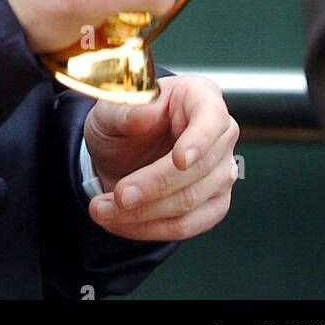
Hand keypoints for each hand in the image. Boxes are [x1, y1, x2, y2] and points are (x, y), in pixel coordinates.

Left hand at [83, 73, 239, 240]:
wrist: (121, 151)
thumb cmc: (123, 119)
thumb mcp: (112, 107)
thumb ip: (128, 109)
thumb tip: (148, 112)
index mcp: (199, 96)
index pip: (211, 116)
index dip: (199, 140)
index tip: (179, 160)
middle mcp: (219, 133)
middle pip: (198, 168)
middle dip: (153, 186)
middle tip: (118, 195)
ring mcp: (222, 170)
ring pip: (191, 200)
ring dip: (144, 212)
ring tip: (103, 210)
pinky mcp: (214, 203)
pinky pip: (187, 225)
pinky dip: (151, 228)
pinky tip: (121, 222)